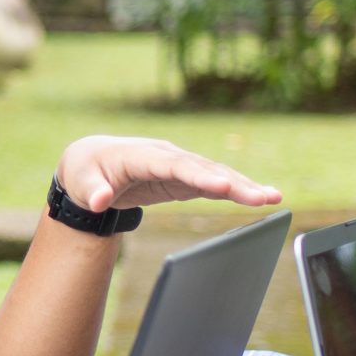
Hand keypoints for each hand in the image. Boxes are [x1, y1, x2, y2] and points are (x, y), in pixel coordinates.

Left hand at [56, 135, 281, 212]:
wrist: (91, 165)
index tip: (222, 186)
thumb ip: (92, 191)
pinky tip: (262, 198)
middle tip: (263, 197)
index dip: (199, 175)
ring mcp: (177, 166)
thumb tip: (98, 200)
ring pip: (215, 174)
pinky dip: (237, 190)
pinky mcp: (184, 179)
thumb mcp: (81, 182)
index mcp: (141, 156)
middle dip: (234, 183)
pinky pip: (214, 184)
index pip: (174, 165)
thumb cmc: (86, 172)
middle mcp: (166, 156)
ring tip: (274, 198)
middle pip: (204, 169)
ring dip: (244, 186)